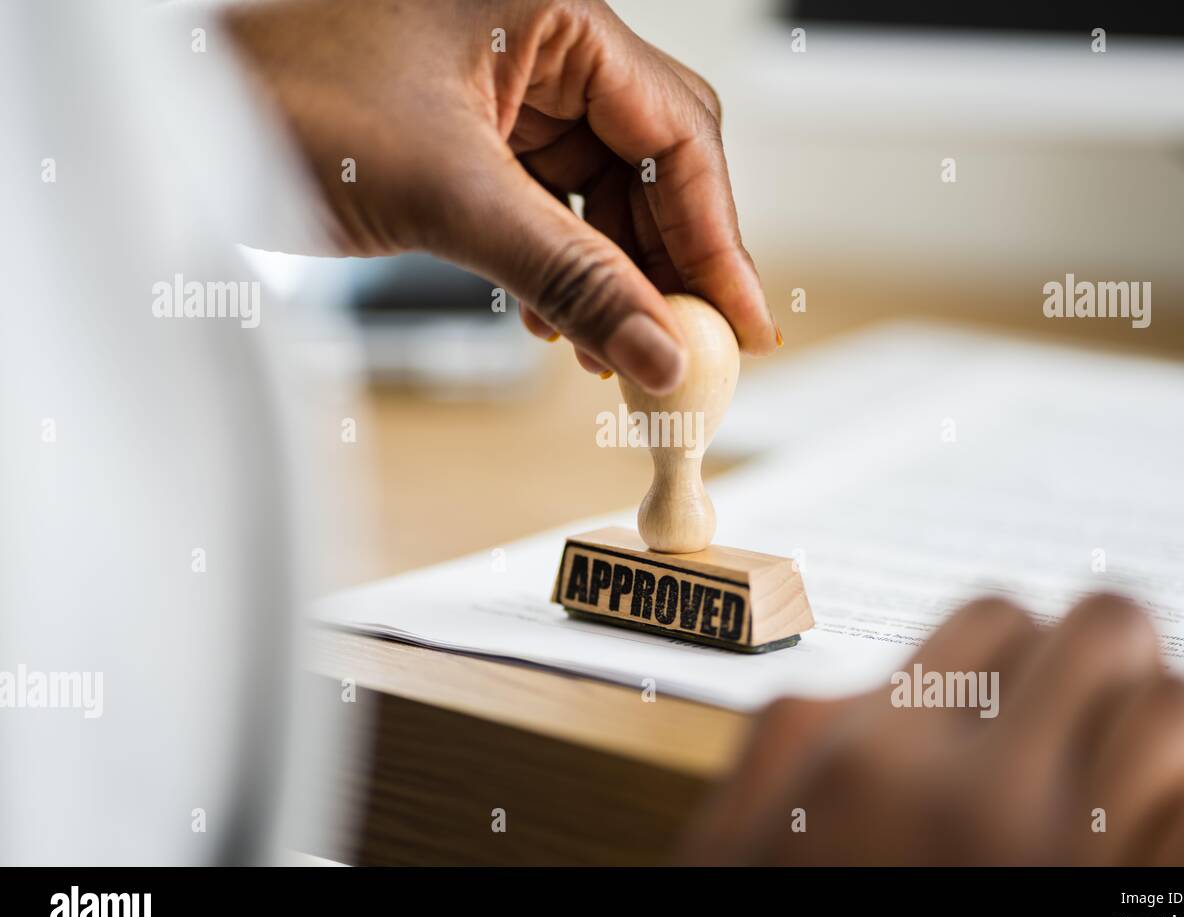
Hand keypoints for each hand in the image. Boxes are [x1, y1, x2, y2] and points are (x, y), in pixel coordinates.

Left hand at [224, 0, 777, 393]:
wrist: (174, 107)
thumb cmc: (285, 95)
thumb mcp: (451, 197)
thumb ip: (571, 276)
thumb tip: (659, 351)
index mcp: (554, 12)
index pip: (678, 132)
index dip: (719, 238)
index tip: (744, 321)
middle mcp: (542, 40)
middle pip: (654, 162)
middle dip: (671, 262)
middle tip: (694, 349)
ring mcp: (508, 87)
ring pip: (603, 191)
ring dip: (617, 276)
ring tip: (620, 352)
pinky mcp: (474, 134)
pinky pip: (550, 204)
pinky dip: (564, 266)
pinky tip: (559, 321)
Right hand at [680, 595, 1183, 864]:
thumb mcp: (730, 854)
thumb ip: (776, 750)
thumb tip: (851, 691)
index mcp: (877, 762)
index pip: (995, 614)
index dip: (1017, 642)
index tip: (1016, 688)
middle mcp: (982, 796)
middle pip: (1108, 629)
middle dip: (1110, 657)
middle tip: (1094, 710)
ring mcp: (1077, 867)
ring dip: (1172, 734)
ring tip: (1142, 778)